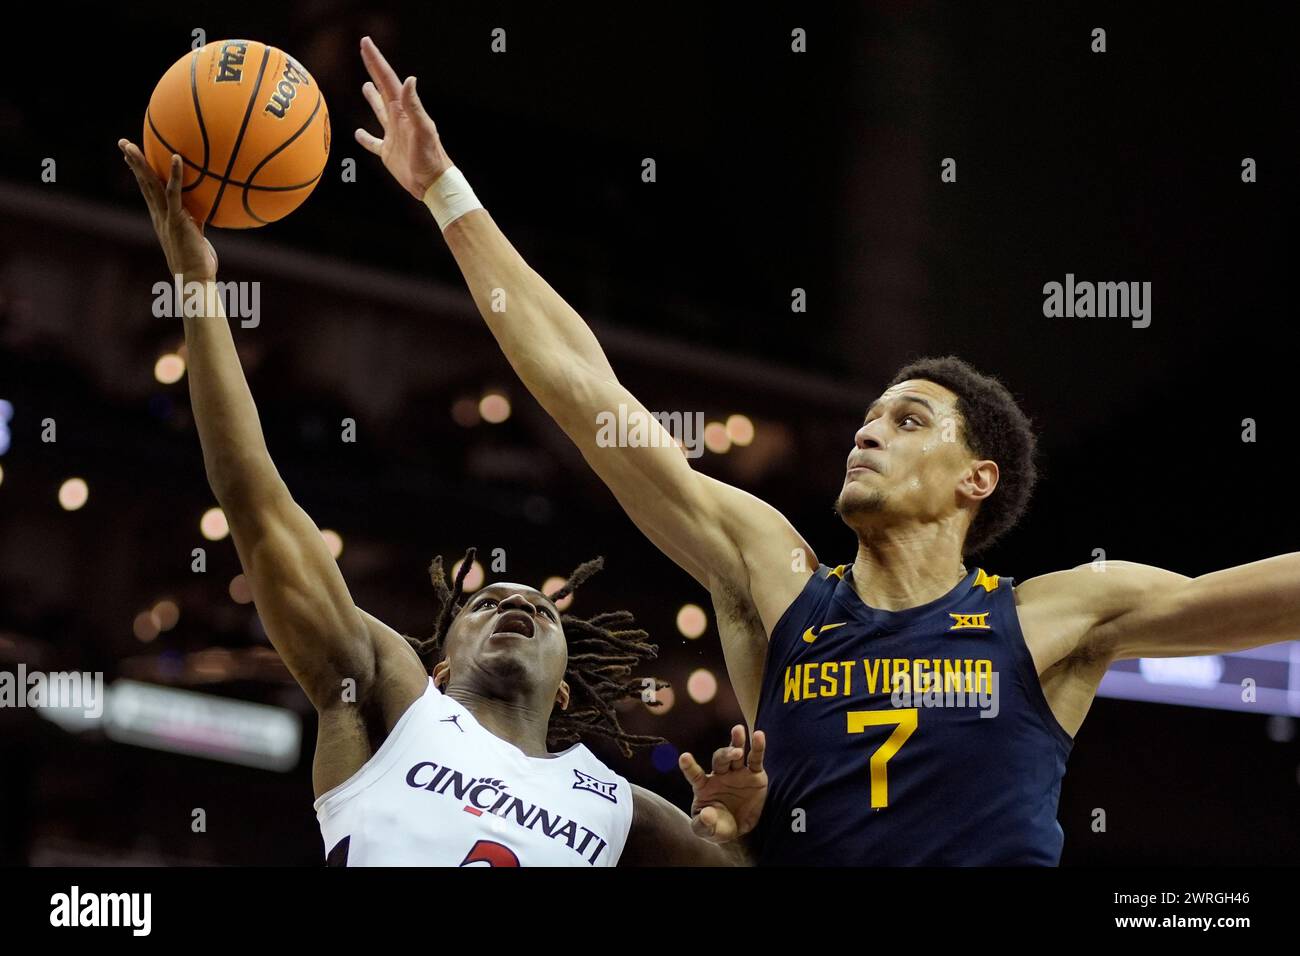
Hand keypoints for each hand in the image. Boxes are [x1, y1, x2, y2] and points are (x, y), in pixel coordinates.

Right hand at [118, 140, 217, 282]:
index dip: (139, 174)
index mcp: (161, 218)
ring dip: (139, 163)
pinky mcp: (177, 219)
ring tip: (130, 145)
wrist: (195, 279)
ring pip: (149, 185)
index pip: (147, 191)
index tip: (131, 158)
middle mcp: (159, 215)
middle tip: (123, 143)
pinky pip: (174, 193)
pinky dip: (175, 174)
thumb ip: (196, 222)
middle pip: (142, 183)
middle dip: (132, 162)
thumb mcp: (196, 236)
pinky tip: (176, 157)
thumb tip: (203, 212)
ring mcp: (165, 217)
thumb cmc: (199, 263)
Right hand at [356, 36, 452, 200]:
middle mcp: (398, 120)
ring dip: (372, 98)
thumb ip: (415, 106)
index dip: (376, 61)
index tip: (365, 43)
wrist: (433, 183)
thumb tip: (409, 79)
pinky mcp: (388, 153)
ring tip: (365, 85)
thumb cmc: (430, 158)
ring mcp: (393, 136)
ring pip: (379, 112)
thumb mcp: (423, 129)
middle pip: (382, 89)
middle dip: (373, 69)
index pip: (387, 80)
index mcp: (403, 111)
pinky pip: (373, 143)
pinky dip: (365, 138)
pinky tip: (358, 133)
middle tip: (364, 51)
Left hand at [678, 724, 767, 843]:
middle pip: (720, 759)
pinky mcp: (754, 775)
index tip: (684, 757)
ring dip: (737, 742)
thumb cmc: (718, 826)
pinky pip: (755, 759)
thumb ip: (704, 824)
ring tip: (738, 730)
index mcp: (704, 787)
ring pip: (736, 754)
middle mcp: (720, 776)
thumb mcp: (708, 830)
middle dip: (726, 754)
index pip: (695, 775)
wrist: (739, 828)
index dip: (689, 767)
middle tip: (735, 753)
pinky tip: (759, 735)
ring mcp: (737, 773)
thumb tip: (706, 814)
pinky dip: (758, 747)